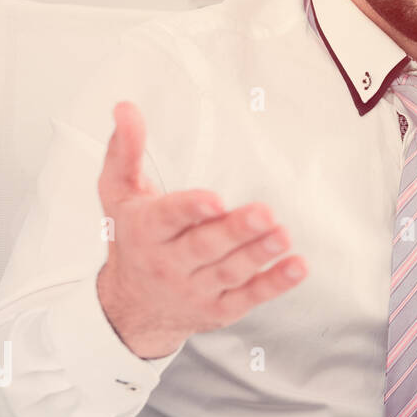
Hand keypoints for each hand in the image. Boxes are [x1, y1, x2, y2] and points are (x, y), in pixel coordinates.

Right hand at [95, 101, 307, 359]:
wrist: (131, 306)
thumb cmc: (132, 238)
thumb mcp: (119, 194)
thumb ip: (124, 151)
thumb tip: (126, 108)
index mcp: (145, 231)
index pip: (168, 219)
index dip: (190, 210)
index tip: (215, 199)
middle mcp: (169, 264)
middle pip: (204, 247)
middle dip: (235, 231)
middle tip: (265, 213)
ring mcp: (196, 289)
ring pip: (229, 271)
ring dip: (258, 254)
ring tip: (284, 235)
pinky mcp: (220, 309)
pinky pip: (249, 297)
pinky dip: (274, 283)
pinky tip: (297, 266)